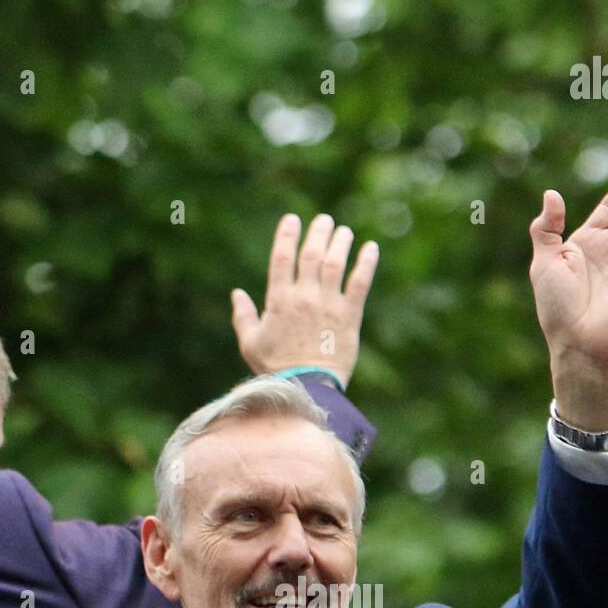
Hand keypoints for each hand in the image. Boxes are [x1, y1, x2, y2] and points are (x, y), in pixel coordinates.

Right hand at [231, 213, 378, 386]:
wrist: (306, 388)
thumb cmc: (275, 368)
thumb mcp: (250, 343)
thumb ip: (243, 316)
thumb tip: (237, 294)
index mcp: (279, 300)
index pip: (282, 257)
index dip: (287, 234)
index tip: (293, 219)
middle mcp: (304, 297)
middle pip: (312, 254)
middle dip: (318, 232)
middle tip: (324, 221)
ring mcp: (328, 305)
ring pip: (336, 263)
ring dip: (341, 242)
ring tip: (343, 232)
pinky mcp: (349, 316)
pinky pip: (359, 283)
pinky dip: (366, 263)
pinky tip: (371, 248)